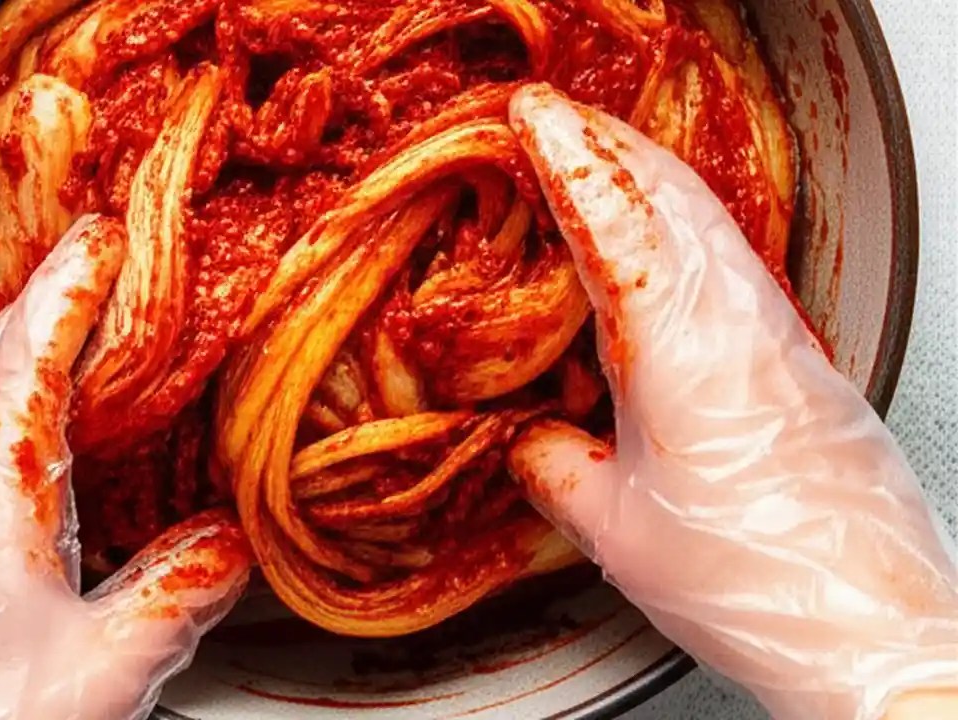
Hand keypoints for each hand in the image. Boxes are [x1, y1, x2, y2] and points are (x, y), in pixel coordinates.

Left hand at [0, 216, 251, 719]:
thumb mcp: (104, 670)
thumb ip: (172, 599)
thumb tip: (230, 542)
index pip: (21, 375)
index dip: (62, 301)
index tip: (98, 244)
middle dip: (31, 306)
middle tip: (80, 265)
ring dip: (9, 351)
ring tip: (56, 326)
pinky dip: (0, 410)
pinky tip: (33, 437)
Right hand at [507, 84, 957, 719]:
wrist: (867, 624)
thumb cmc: (754, 580)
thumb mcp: (616, 531)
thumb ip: (555, 470)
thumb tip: (530, 442)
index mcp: (679, 348)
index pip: (614, 222)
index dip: (568, 160)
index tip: (534, 118)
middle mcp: (738, 323)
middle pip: (673, 195)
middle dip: (611, 144)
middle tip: (560, 121)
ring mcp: (779, 337)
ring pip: (710, 220)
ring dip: (651, 177)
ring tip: (606, 163)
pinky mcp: (800, 363)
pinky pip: (734, 261)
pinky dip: (686, 227)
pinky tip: (668, 249)